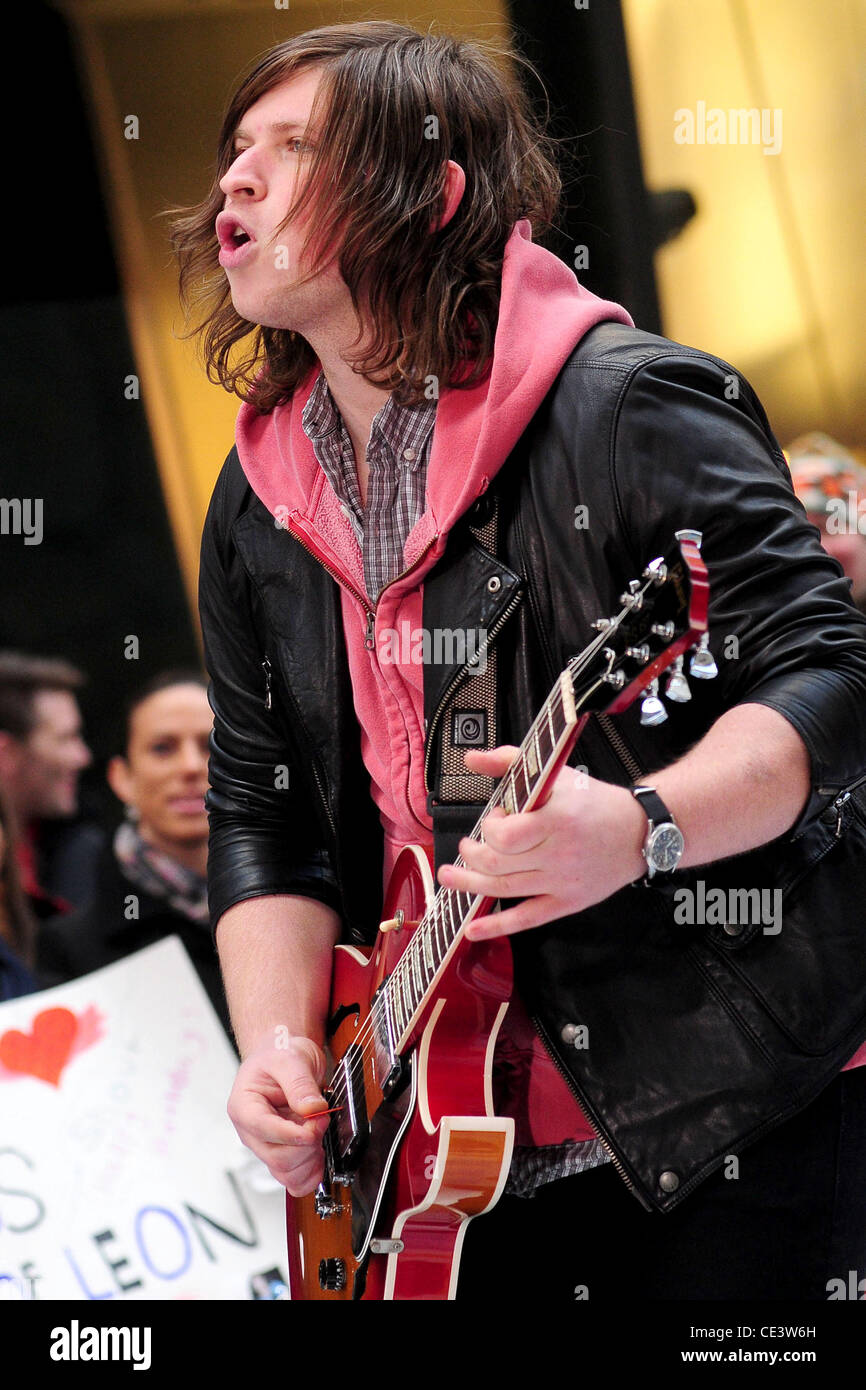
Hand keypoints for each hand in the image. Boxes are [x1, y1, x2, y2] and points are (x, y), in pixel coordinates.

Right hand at [226, 1034, 330, 1195]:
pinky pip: (293, 1179)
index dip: (293, 1133)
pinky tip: (319, 1154)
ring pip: (286, 1173)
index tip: (316, 1121)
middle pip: (276, 1157)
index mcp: (244, 1106)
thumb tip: (313, 1109)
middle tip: (323, 1120)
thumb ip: (300, 1083)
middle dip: (307, 1144)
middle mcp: (252, 1131)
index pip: (263, 1130)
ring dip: (310, 1159)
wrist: (283, 1054)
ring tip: (319, 1134)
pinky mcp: (281, 1154)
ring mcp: (266, 1145)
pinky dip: (311, 1173)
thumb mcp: (290, 1057)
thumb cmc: (278, 1054)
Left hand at [436, 745, 645, 938]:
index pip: (507, 836)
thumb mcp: (556, 774)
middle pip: (499, 864)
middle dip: (473, 855)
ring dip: (470, 885)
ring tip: (450, 877)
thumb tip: (472, 759)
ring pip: (505, 889)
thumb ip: (509, 762)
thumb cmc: (595, 802)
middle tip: (468, 846)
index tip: (495, 818)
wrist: (639, 832)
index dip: (490, 828)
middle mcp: (559, 854)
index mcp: (557, 820)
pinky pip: (527, 918)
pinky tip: (473, 929)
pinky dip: (497, 926)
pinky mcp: (567, 902)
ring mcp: (562, 882)